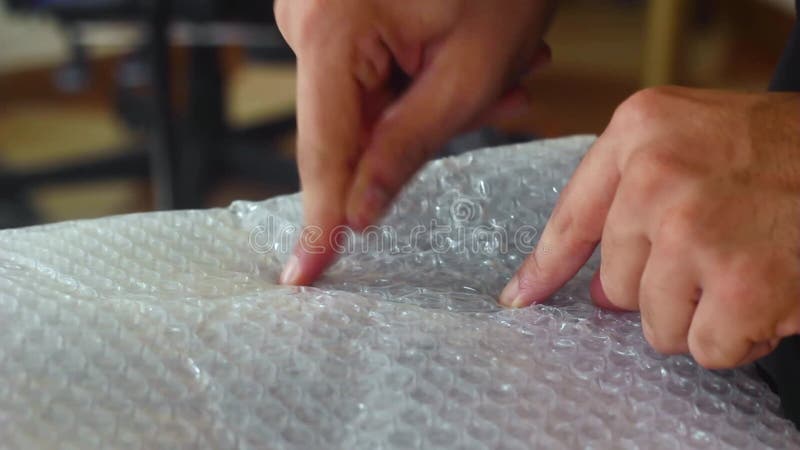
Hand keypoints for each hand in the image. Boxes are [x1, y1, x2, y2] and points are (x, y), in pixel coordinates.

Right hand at [276, 0, 554, 284]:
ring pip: (368, 105)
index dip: (319, 218)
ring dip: (437, 102)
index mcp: (331, 27)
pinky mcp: (336, 14)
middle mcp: (308, 17)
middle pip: (350, 127)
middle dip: (425, 131)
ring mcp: (318, 13)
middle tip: (503, 97)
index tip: (305, 273)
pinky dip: (424, 79)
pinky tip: (474, 55)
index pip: (322, 149)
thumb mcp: (471, 70)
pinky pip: (371, 76)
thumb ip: (407, 147)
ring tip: (509, 63)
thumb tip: (358, 210)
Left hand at [500, 87, 799, 368]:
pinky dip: (740, 337)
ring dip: (702, 313)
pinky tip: (770, 294)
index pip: (571, 217)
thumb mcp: (696, 143)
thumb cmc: (785, 153)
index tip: (519, 298)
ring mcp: (692, 229)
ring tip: (748, 266)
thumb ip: (636, 202)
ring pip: (656, 323)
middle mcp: (655, 175)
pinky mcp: (737, 283)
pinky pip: (707, 348)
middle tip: (720, 251)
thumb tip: (597, 293)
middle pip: (616, 283)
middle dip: (664, 286)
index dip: (543, 266)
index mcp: (639, 130)